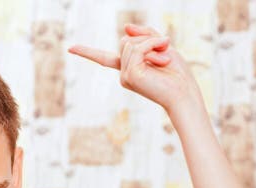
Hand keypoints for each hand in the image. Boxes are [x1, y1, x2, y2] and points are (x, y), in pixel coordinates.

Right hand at [69, 24, 202, 114]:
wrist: (184, 92)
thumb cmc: (176, 73)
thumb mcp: (161, 46)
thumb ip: (145, 35)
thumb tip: (125, 27)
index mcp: (129, 69)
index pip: (103, 59)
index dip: (87, 52)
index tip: (71, 48)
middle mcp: (123, 74)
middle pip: (125, 41)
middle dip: (146, 40)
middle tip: (164, 52)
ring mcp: (125, 76)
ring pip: (131, 43)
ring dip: (152, 44)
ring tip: (165, 59)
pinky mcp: (131, 76)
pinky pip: (138, 48)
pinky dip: (152, 47)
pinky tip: (163, 58)